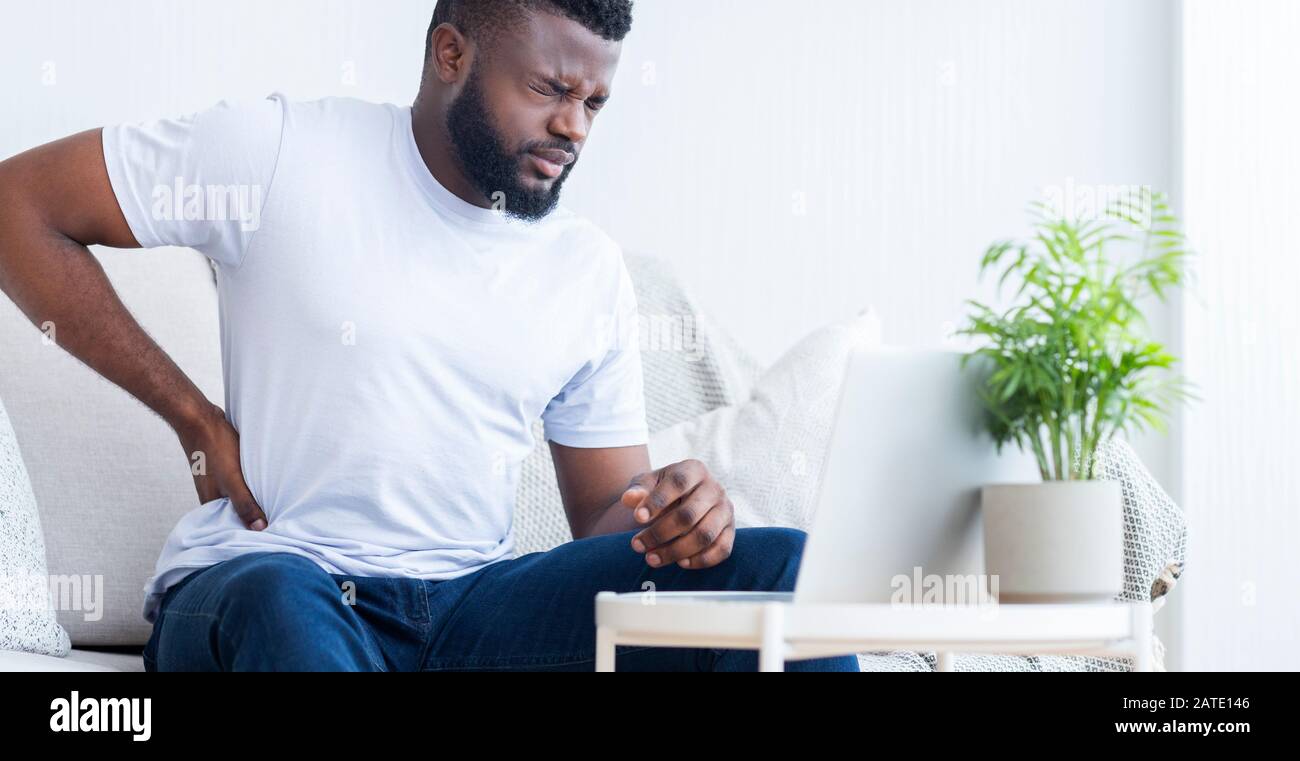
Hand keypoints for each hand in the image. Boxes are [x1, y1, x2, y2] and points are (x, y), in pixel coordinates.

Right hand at [174, 403, 267, 530]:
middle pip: (237, 512)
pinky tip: (267, 484)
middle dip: (255, 515)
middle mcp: (213, 496)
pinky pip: (241, 483)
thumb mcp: (232, 480)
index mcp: (210, 504)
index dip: (250, 530)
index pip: (232, 526)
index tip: (271, 534)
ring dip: (256, 498)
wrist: (200, 419)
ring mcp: (218, 482)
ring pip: (241, 496)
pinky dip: (252, 485)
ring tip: (278, 504)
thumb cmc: (214, 448)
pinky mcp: (225, 470)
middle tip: (280, 519)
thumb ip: (244, 504)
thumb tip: (259, 528)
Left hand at [620, 459, 734, 569]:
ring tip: (651, 558)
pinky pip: (721, 549)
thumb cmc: (661, 491)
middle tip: (637, 546)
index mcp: (694, 470)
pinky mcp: (730, 530)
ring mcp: (725, 510)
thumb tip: (629, 499)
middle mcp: (714, 488)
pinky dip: (701, 560)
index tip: (637, 518)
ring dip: (676, 551)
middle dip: (660, 533)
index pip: (677, 483)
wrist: (682, 499)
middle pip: (689, 514)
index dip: (657, 501)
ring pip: (704, 535)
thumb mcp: (646, 484)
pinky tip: (679, 563)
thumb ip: (638, 490)